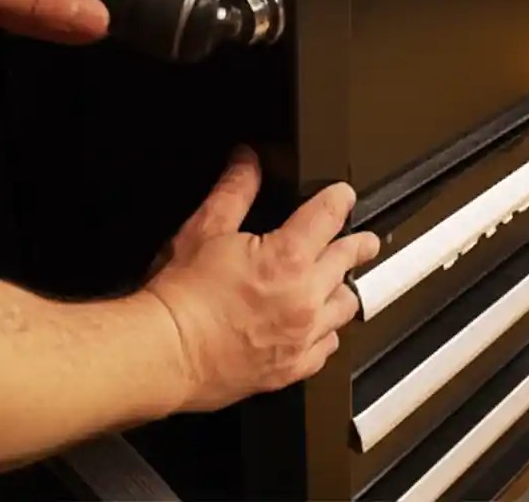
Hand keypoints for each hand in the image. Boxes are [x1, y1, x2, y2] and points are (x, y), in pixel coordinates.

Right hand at [142, 147, 380, 411]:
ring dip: (343, 291)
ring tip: (340, 284)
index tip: (343, 196)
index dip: (339, 199)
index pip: (330, 214)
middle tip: (365, 242)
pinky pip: (326, 348)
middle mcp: (304, 296)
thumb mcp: (204, 230)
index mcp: (287, 257)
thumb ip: (234, 192)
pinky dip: (326, 334)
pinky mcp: (292, 367)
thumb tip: (247, 162)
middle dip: (358, 245)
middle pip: (348, 260)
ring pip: (345, 306)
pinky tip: (320, 329)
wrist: (164, 354)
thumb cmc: (180, 299)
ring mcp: (302, 334)